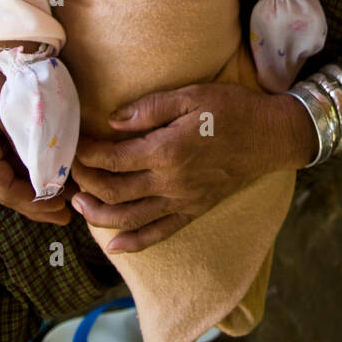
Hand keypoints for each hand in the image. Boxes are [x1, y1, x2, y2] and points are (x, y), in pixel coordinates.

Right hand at [0, 15, 71, 223]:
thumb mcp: (22, 100)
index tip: (64, 214)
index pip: (8, 192)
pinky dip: (25, 156)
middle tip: (72, 202)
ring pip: (4, 166)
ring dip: (33, 175)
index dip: (37, 206)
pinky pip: (2, 148)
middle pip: (5, 183)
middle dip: (38, 194)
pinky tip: (48, 157)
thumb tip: (59, 168)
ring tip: (66, 183)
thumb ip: (37, 136)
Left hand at [71, 81, 314, 253]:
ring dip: (98, 214)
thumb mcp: (191, 95)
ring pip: (129, 218)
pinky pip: (159, 233)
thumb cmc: (232, 110)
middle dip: (85, 182)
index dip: (87, 154)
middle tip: (70, 171)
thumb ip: (150, 108)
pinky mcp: (193, 211)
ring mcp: (182, 201)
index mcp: (167, 150)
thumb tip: (113, 122)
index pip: (113, 158)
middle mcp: (170, 182)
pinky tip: (113, 246)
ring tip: (79, 204)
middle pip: (114, 190)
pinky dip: (134, 243)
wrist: (271, 136)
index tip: (73, 145)